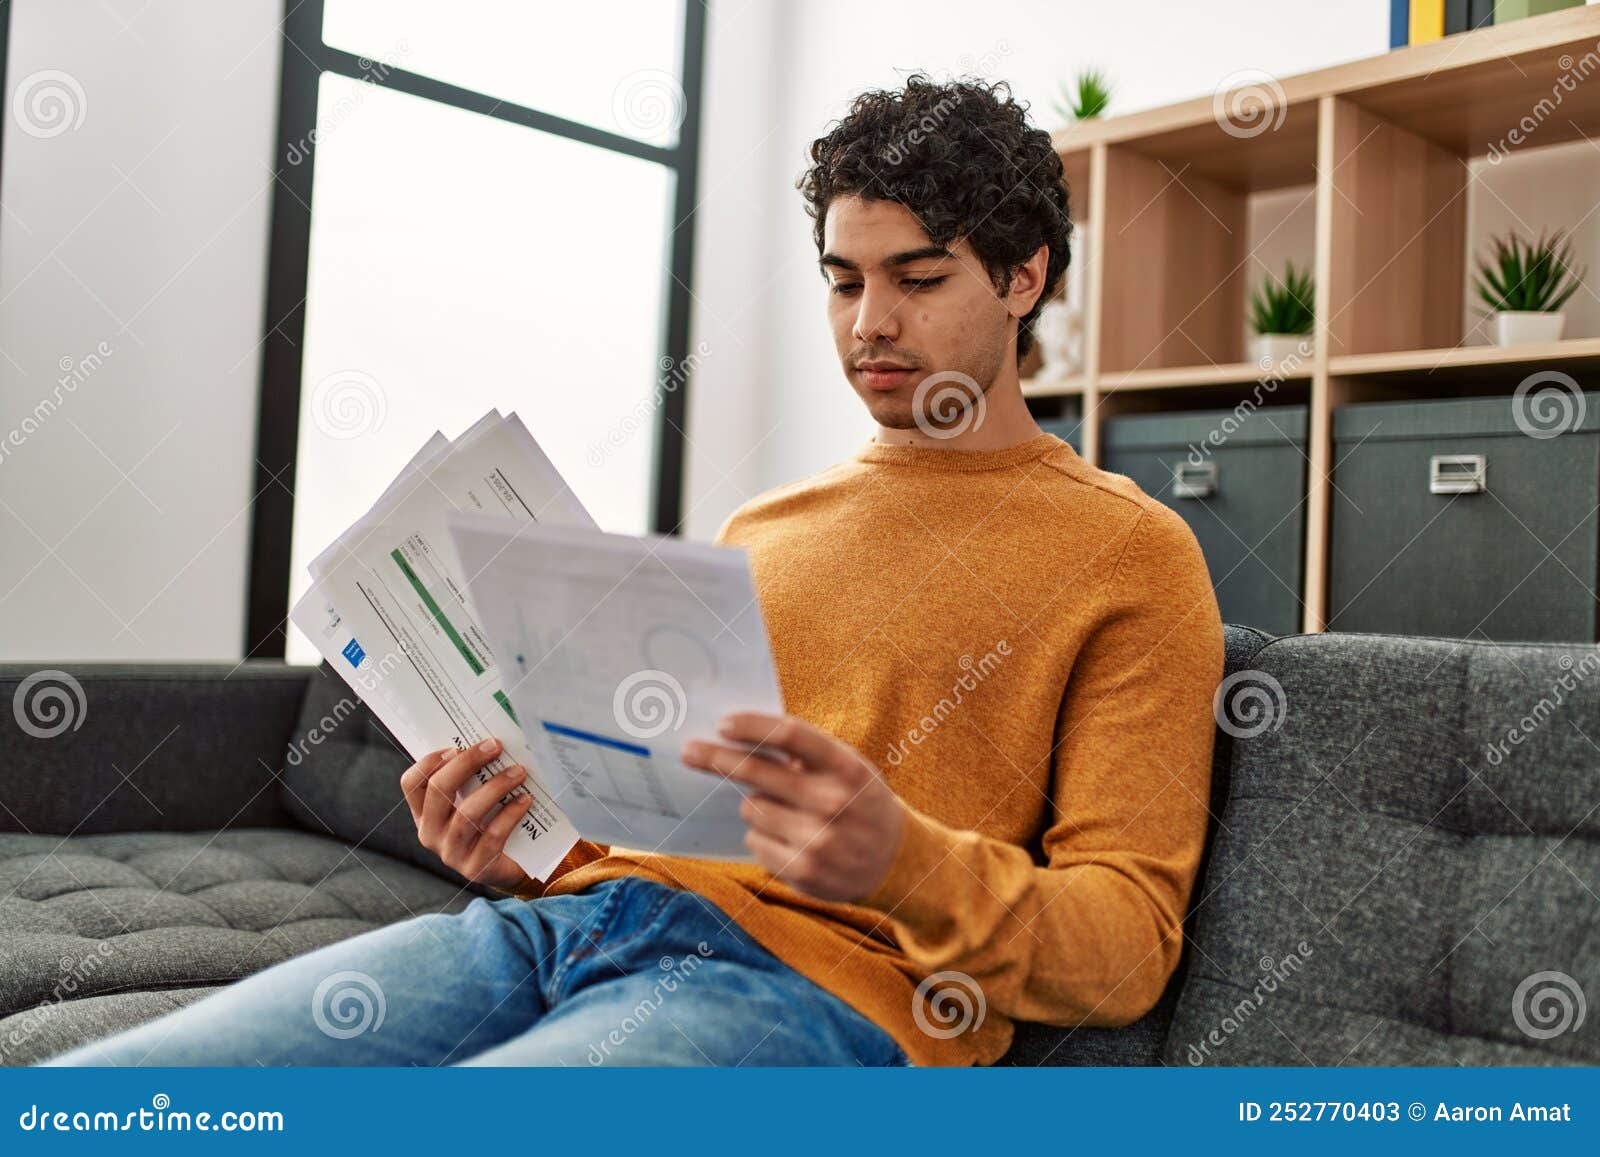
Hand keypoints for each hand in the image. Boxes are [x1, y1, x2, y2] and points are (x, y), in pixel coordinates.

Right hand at [399, 738, 533, 891]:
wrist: (514, 864)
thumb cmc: (493, 820)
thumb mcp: (476, 798)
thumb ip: (473, 777)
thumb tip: (490, 742)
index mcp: (425, 813)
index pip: (412, 783)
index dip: (430, 762)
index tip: (457, 746)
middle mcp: (431, 834)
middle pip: (439, 791)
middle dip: (467, 763)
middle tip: (495, 746)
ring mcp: (451, 854)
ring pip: (467, 814)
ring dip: (495, 787)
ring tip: (519, 772)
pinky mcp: (475, 868)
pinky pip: (492, 836)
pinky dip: (510, 813)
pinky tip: (525, 799)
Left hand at [682, 712, 905, 902]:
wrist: (894, 859)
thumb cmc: (857, 799)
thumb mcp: (846, 766)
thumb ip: (803, 751)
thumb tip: (734, 737)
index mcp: (846, 765)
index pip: (791, 735)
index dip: (752, 727)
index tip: (722, 724)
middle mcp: (834, 801)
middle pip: (758, 771)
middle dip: (717, 758)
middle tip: (689, 751)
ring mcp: (818, 838)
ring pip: (752, 808)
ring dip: (757, 805)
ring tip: (787, 812)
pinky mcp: (804, 870)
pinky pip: (755, 841)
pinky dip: (763, 836)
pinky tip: (791, 839)